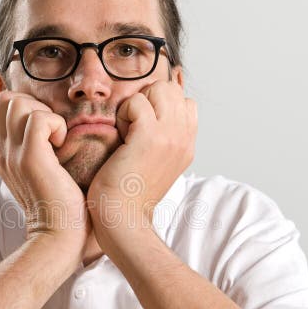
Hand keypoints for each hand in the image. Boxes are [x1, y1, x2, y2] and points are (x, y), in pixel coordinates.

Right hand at [0, 90, 91, 253]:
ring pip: (16, 103)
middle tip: (50, 132)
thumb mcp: (37, 169)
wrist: (59, 236)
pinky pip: (38, 119)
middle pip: (3, 100)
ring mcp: (13, 155)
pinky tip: (63, 144)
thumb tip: (38, 118)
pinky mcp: (31, 159)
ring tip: (56, 139)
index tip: (40, 126)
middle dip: (31, 104)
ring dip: (43, 113)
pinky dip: (56, 124)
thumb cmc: (58, 204)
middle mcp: (1, 152)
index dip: (16, 105)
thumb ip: (32, 143)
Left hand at [87, 80, 196, 236]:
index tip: (142, 129)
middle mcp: (184, 138)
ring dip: (137, 103)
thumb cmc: (129, 196)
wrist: (123, 220)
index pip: (185, 102)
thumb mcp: (156, 165)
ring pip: (158, 88)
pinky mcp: (149, 136)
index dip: (160, 106)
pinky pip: (137, 101)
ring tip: (126, 130)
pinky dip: (123, 113)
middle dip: (148, 98)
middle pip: (172, 89)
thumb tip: (149, 118)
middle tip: (132, 127)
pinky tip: (120, 136)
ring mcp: (170, 136)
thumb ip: (162, 141)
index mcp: (187, 145)